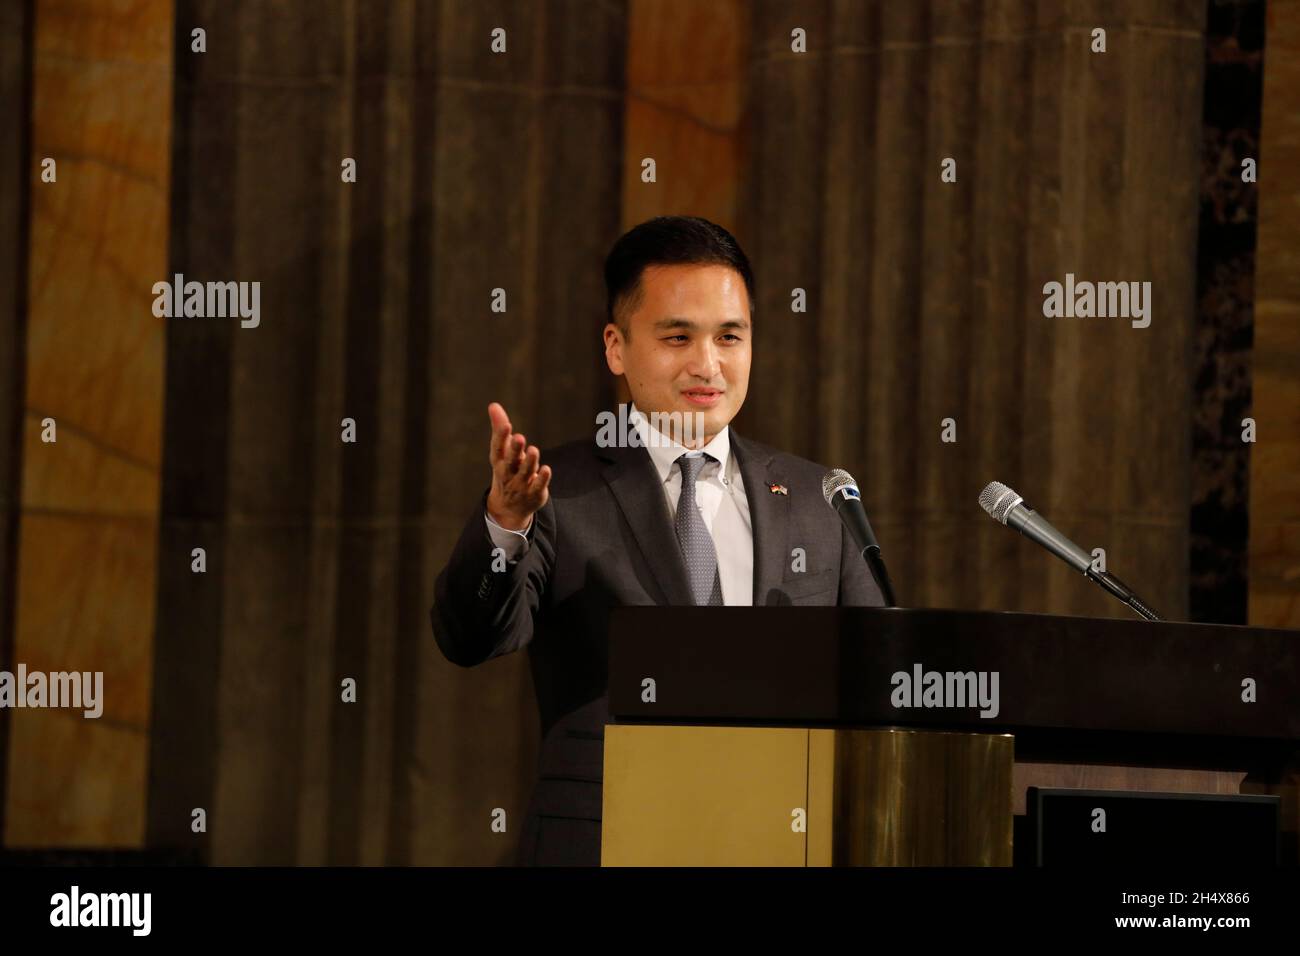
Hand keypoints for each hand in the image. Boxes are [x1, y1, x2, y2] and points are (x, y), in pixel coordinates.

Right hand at [486, 402, 551, 530]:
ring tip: (533, 450)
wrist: (508, 508)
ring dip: (530, 462)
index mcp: (498, 461)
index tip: (506, 424)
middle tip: (519, 437)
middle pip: (510, 461)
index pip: (498, 448)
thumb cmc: (506, 470)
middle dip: (514, 450)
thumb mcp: (501, 452)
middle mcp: (508, 473)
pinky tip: (546, 469)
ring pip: (525, 473)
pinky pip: (537, 486)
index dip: (501, 437)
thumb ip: (499, 428)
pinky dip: (541, 479)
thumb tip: (493, 405)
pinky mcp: (534, 493)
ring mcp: (520, 485)